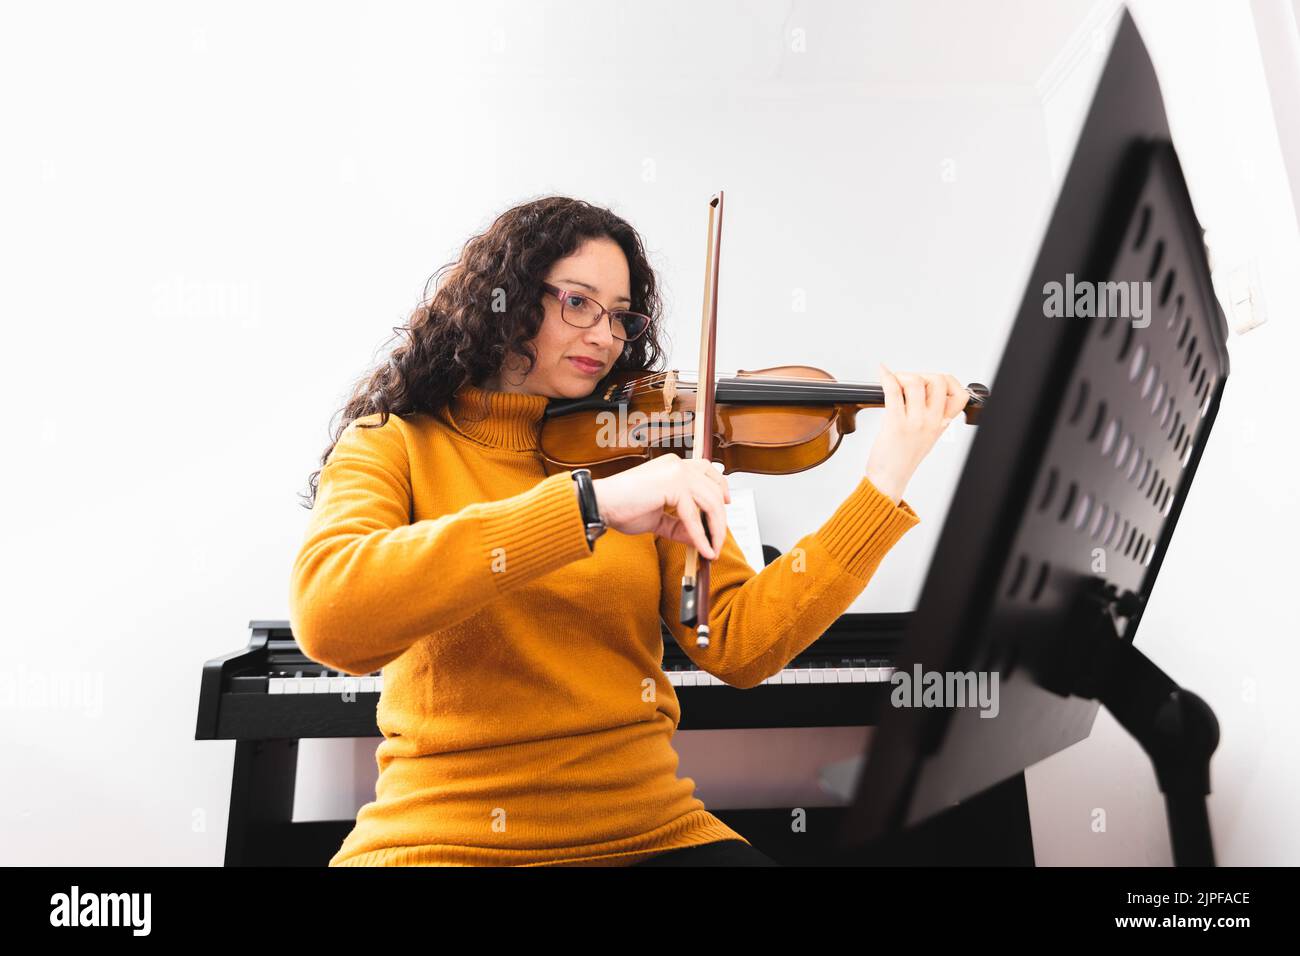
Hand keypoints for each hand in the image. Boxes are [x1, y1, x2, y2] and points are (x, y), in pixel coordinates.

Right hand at [591, 455, 729, 558]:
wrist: (601, 504)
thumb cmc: (621, 508)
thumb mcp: (658, 519)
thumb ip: (679, 525)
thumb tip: (699, 538)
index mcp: (673, 466)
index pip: (707, 471)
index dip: (721, 487)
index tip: (727, 505)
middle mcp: (677, 465)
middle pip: (714, 490)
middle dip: (720, 518)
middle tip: (719, 540)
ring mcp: (676, 471)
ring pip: (710, 502)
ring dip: (715, 529)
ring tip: (712, 549)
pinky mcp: (674, 484)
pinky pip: (694, 515)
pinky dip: (700, 535)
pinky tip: (703, 549)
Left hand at [863, 364, 969, 502]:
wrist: (889, 478)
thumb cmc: (903, 457)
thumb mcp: (928, 435)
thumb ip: (933, 415)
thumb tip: (924, 389)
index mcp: (942, 424)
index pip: (961, 395)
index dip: (947, 382)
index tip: (931, 383)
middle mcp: (932, 422)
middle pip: (939, 381)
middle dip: (922, 375)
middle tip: (908, 383)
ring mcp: (915, 422)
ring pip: (916, 382)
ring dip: (902, 376)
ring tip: (894, 383)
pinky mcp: (895, 424)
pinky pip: (893, 392)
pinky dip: (886, 377)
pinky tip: (883, 374)